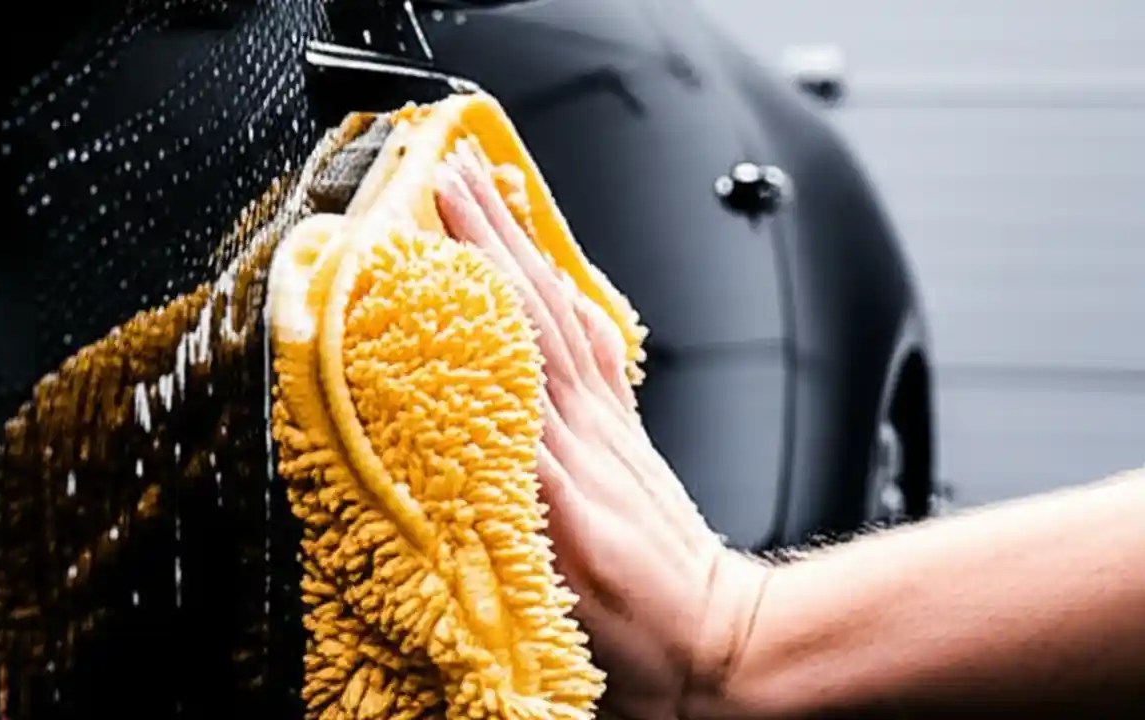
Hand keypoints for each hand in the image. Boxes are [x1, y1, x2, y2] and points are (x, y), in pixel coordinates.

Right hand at [435, 144, 765, 718]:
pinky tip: (552, 274)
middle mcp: (587, 439)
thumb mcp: (541, 599)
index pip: (502, 354)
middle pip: (533, 315)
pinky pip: (597, 351)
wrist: (719, 651)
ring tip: (489, 196)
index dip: (467, 286)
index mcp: (557, 478)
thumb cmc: (634, 643)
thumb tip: (441, 457)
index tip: (425, 233)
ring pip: (564, 319)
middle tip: (451, 176)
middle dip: (491, 238)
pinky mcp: (628, 439)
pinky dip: (570, 300)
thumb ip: (492, 521)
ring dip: (525, 250)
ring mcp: (612, 433)